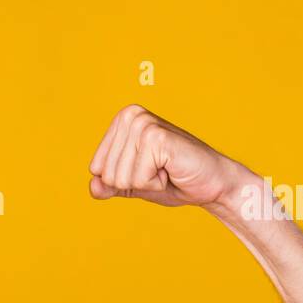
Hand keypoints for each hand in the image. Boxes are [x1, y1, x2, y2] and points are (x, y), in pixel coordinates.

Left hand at [87, 104, 243, 209]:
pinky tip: (171, 170)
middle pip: (106, 174)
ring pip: (120, 178)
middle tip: (159, 171)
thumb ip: (109, 185)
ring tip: (166, 169)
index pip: (96, 168)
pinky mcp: (156, 138)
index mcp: (121, 121)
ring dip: (145, 182)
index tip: (147, 169)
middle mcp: (130, 116)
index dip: (121, 180)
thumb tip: (92, 186)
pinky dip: (155, 183)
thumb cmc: (173, 180)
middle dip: (133, 182)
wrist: (210, 184)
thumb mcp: (133, 184)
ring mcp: (143, 125)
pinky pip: (137, 179)